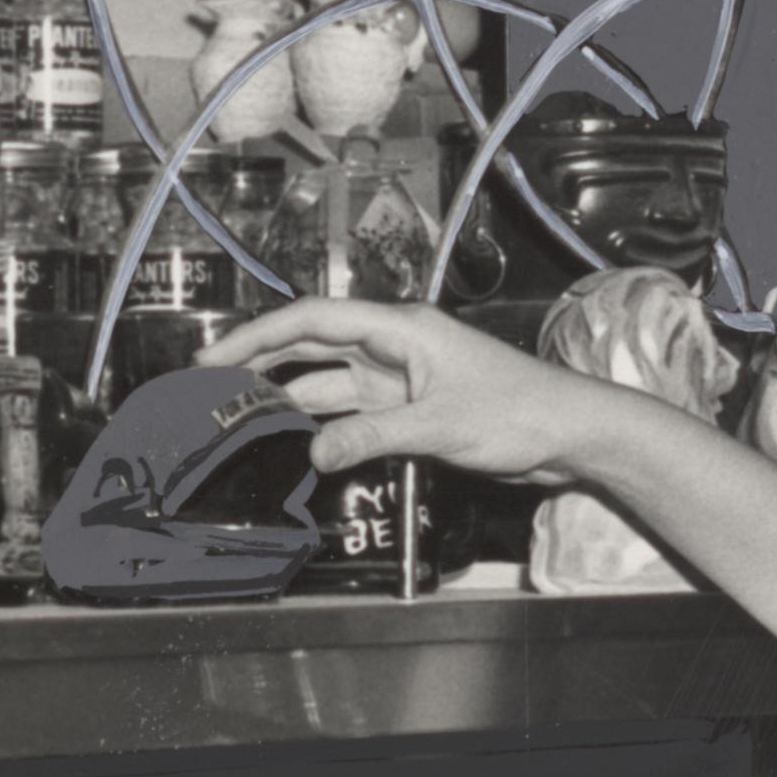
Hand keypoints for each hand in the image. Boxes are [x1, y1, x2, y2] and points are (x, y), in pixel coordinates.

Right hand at [211, 295, 616, 487]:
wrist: (568, 432)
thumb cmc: (517, 411)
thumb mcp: (439, 425)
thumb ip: (372, 436)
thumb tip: (314, 454)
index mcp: (399, 329)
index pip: (313, 322)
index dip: (258, 336)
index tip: (215, 358)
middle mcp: (393, 347)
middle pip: (312, 348)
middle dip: (260, 362)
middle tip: (208, 386)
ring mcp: (400, 379)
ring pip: (328, 384)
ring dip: (286, 397)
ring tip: (236, 415)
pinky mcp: (410, 409)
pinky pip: (353, 413)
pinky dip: (322, 426)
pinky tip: (292, 441)